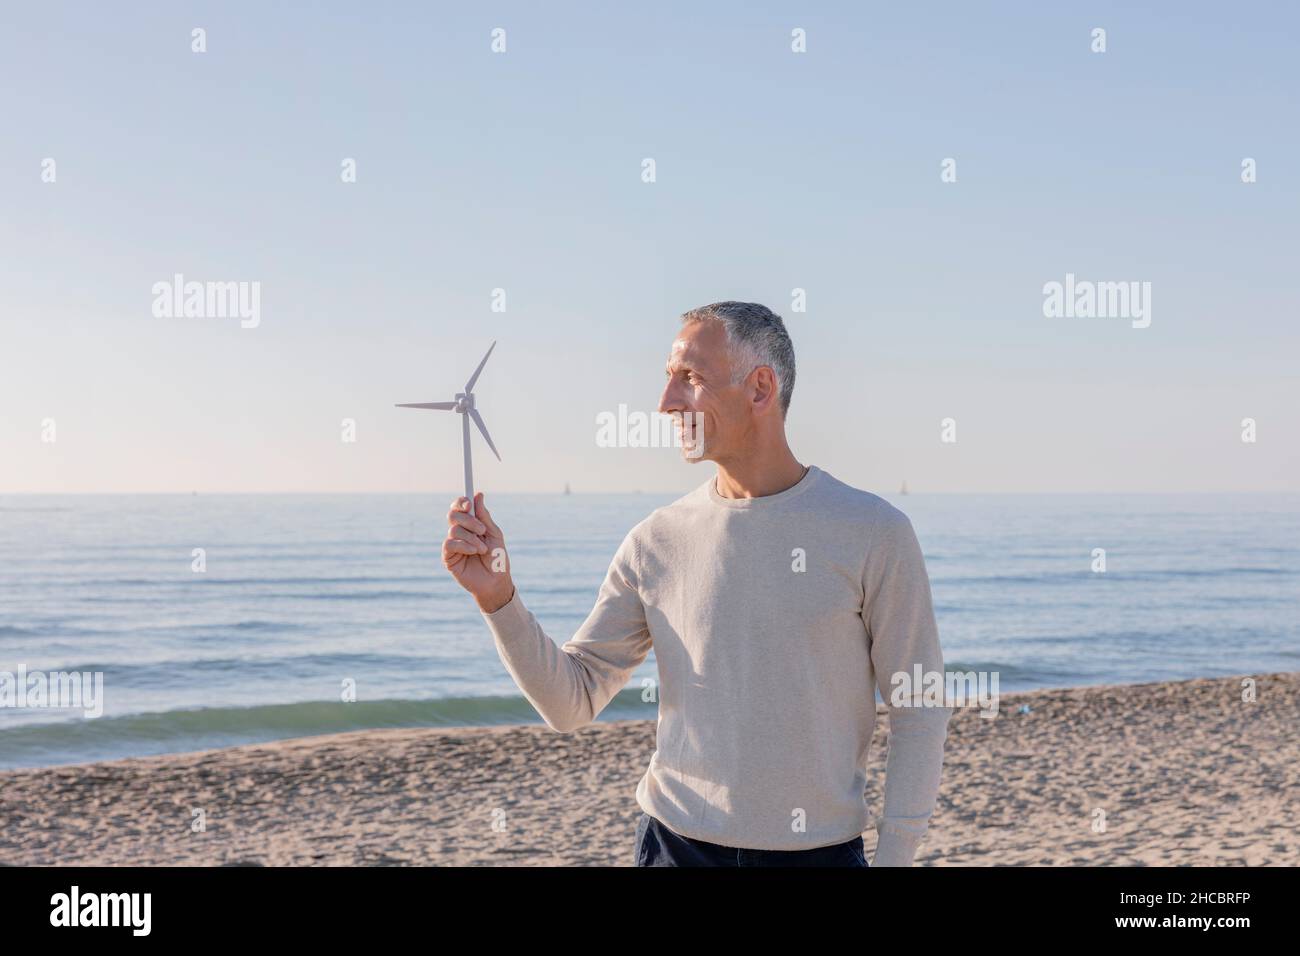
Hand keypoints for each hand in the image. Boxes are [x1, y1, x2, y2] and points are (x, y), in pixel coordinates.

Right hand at [443, 492, 514, 612]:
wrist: (496, 581)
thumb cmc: (497, 558)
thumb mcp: (494, 534)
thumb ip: (484, 516)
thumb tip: (478, 495)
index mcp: (470, 524)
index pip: (459, 507)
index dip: (461, 502)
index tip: (468, 503)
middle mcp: (459, 532)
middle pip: (453, 515)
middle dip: (468, 520)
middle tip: (482, 530)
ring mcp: (453, 544)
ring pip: (454, 530)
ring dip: (471, 538)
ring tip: (482, 549)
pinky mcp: (448, 557)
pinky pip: (450, 544)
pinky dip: (464, 546)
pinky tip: (474, 552)